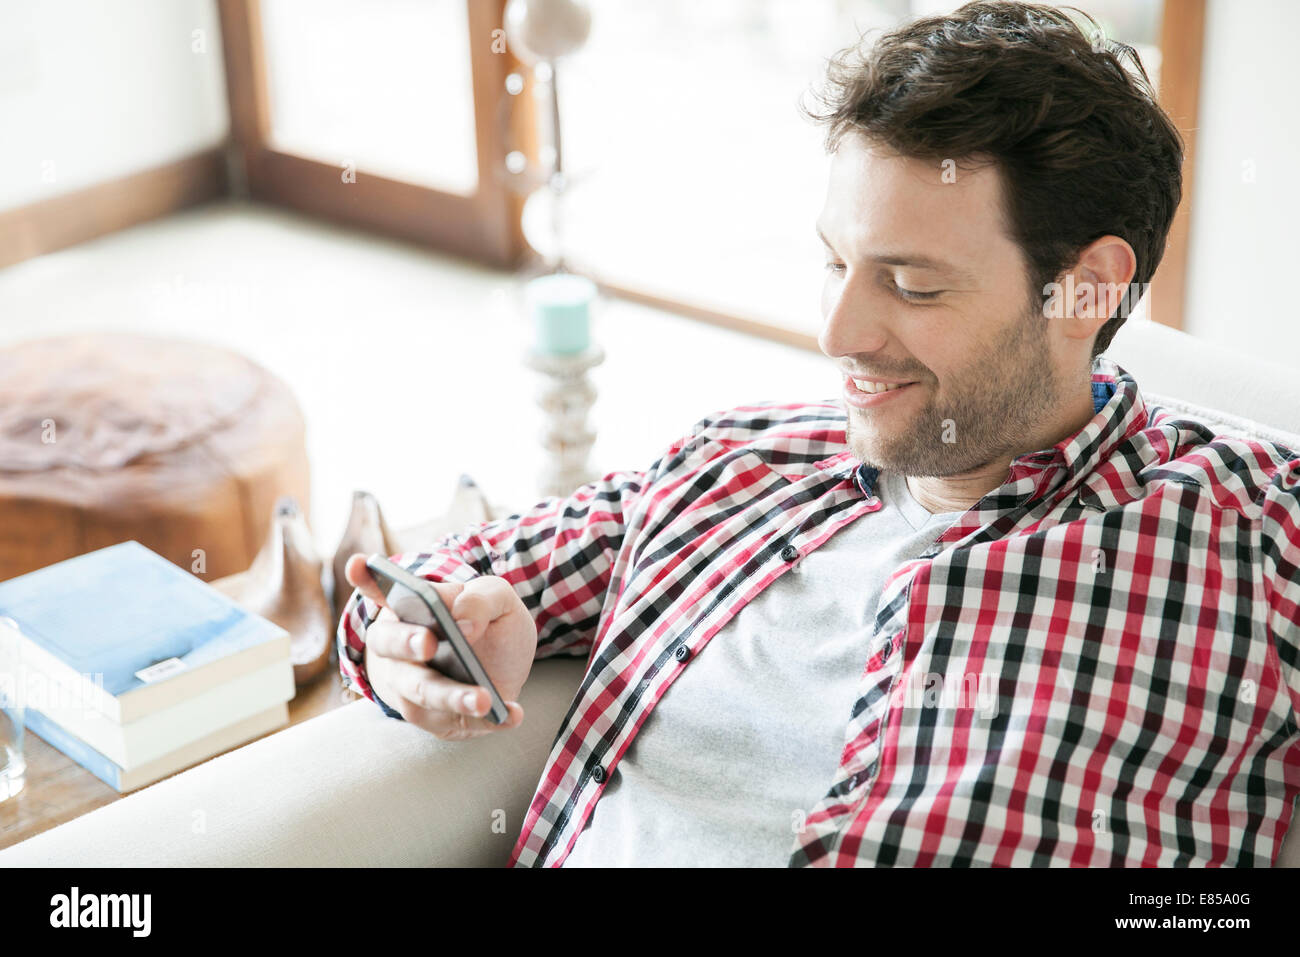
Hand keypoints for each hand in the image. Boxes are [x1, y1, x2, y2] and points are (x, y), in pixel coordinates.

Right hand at [344, 554, 534, 739]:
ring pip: (422, 695)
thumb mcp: (497, 599)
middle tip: (428, 642)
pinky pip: (459, 724)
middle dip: (407, 644)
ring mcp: (414, 689)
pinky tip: (512, 714)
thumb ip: (481, 598)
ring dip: (453, 697)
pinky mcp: (439, 720)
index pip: (379, 592)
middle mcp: (401, 652)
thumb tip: (462, 621)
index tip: (358, 563)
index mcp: (410, 610)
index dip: (366, 580)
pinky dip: (489, 721)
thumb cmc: (489, 622)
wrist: (504, 663)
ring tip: (484, 698)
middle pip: (391, 648)